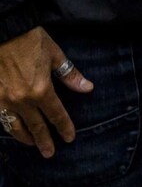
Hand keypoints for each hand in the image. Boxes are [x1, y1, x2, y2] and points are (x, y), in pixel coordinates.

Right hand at [0, 26, 89, 156]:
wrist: (4, 32)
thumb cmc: (30, 41)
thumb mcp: (55, 55)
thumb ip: (70, 75)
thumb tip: (87, 88)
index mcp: (41, 90)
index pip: (56, 114)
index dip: (63, 127)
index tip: (69, 138)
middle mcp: (22, 100)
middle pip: (35, 126)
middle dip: (44, 141)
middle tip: (50, 153)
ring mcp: (4, 101)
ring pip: (15, 127)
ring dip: (25, 138)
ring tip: (33, 144)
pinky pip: (2, 119)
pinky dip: (9, 127)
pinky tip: (15, 130)